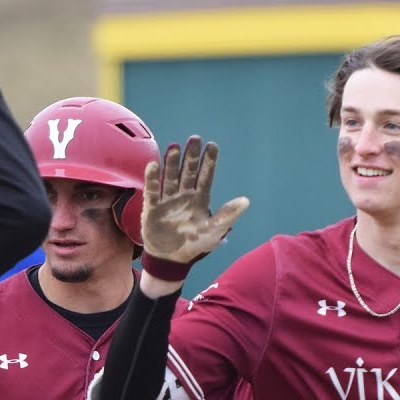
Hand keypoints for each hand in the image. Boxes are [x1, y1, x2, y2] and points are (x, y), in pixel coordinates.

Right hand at [139, 136, 248, 280]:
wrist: (170, 259)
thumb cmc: (194, 244)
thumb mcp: (214, 231)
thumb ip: (228, 215)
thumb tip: (246, 201)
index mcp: (200, 199)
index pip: (205, 176)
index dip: (209, 162)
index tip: (212, 145)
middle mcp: (184, 195)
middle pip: (188, 172)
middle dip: (191, 156)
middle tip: (194, 139)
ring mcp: (168, 200)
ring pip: (170, 177)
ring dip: (172, 163)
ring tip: (175, 147)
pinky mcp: (153, 207)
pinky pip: (153, 191)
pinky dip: (152, 179)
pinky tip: (154, 165)